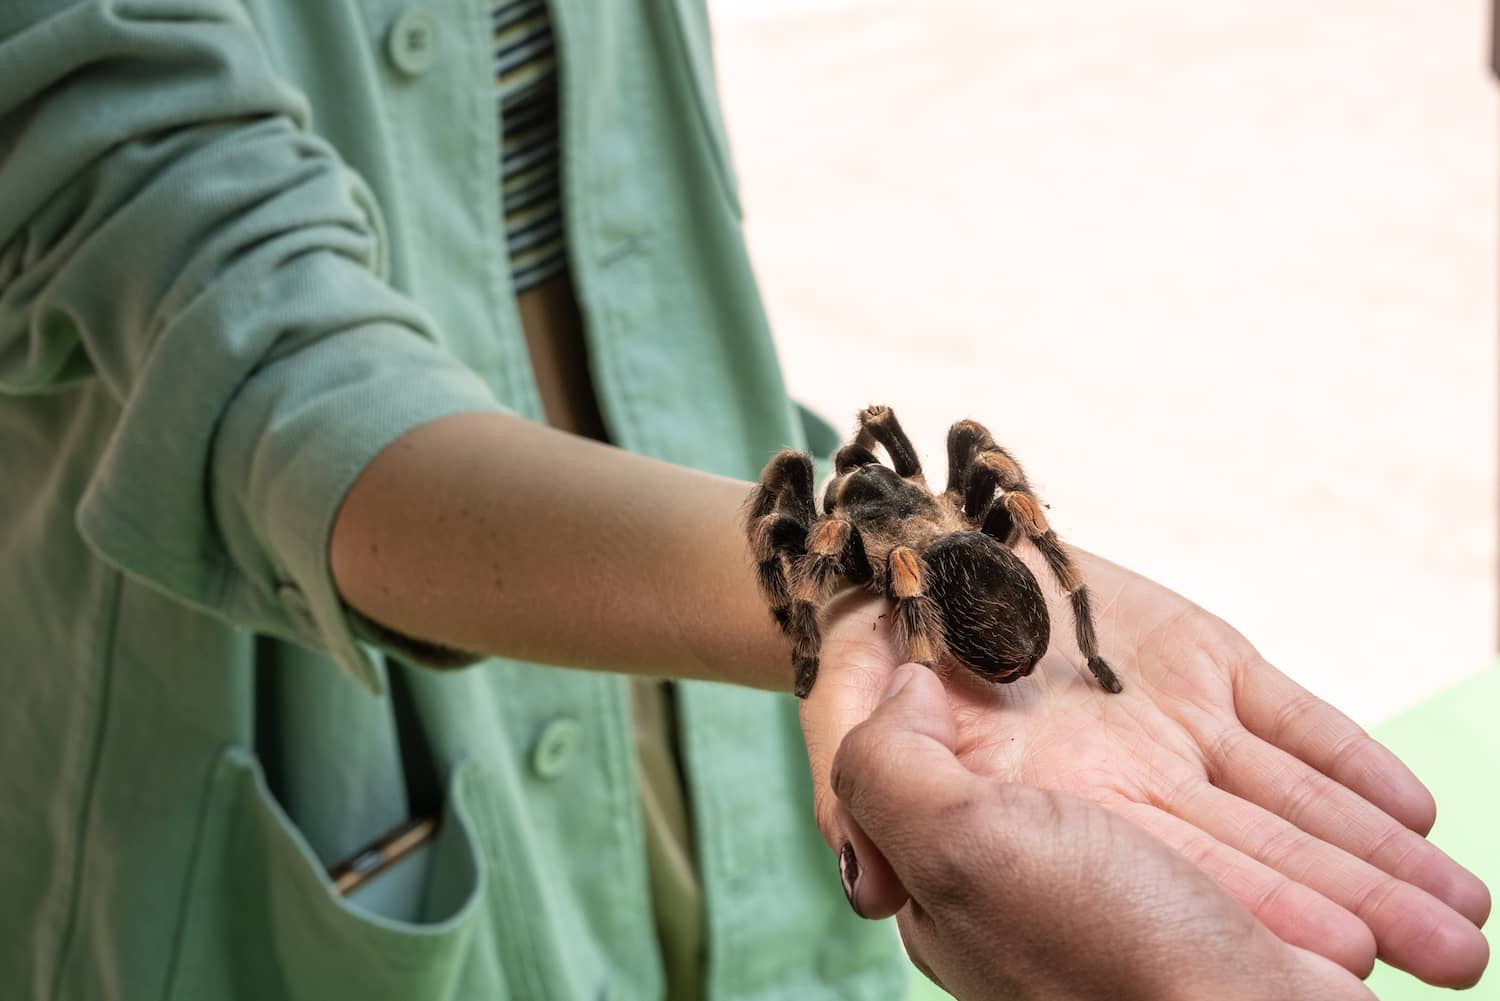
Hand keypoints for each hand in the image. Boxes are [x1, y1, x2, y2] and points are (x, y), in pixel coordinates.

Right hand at [802, 548, 1489, 987]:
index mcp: (1050, 817)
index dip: (1253, 914)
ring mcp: (1172, 727)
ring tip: (1464, 911)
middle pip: (1258, 859)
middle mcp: (1125, 790)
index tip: (1340, 961)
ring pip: (1291, 803)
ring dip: (1378, 854)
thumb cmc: (873, 646)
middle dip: (1356, 909)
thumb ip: (861, 792)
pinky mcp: (1205, 663)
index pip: (1168, 878)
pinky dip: (1349, 760)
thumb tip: (865, 892)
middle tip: (1455, 957)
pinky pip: (1290, 718)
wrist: (912, 556)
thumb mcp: (851, 716)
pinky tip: (1412, 808)